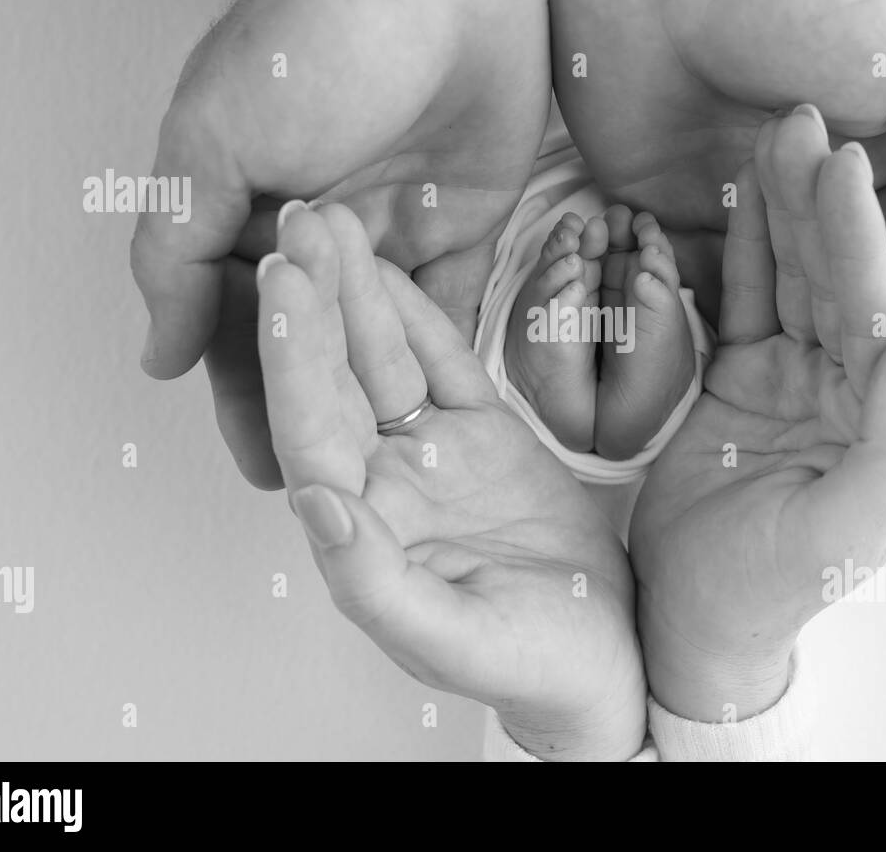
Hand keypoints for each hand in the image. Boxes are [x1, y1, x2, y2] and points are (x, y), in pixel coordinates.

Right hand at [132, 0, 550, 487]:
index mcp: (251, 216)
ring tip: (388, 470)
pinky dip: (447, 352)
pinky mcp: (468, 222)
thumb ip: (180, 249)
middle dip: (315, 414)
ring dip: (379, 398)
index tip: (258, 465)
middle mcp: (322, 233)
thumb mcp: (214, 142)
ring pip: (382, 337)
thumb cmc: (314, 37)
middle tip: (327, 489)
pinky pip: (453, 303)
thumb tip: (160, 353)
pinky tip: (446, 411)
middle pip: (316, 345)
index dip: (248, 396)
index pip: (243, 327)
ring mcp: (397, 230)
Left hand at [256, 203, 646, 760]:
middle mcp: (382, 483)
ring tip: (334, 222)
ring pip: (383, 361)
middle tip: (298, 221)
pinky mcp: (482, 434)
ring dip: (358, 292)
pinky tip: (391, 267)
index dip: (291, 357)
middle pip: (335, 380)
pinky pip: (443, 364)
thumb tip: (310, 503)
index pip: (308, 432)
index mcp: (360, 531)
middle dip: (314, 300)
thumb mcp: (453, 638)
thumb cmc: (530, 664)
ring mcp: (432, 454)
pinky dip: (419, 315)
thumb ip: (373, 580)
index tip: (279, 282)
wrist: (607, 652)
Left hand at [537, 0, 885, 390]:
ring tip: (835, 419)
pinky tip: (752, 388)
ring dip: (807, 350)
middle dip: (880, 342)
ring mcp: (743, 205)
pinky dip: (723, 330)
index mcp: (881, 143)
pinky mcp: (673, 216)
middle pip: (853, 280)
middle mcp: (814, 185)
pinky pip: (703, 287)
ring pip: (784, 294)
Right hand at [629, 108, 885, 721]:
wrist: (691, 615)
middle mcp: (849, 386)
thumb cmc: (770, 589)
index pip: (879, 314)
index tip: (849, 167)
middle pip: (838, 280)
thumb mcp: (838, 535)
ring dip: (787, 209)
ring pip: (793, 278)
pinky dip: (742, 247)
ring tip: (776, 133)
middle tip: (808, 120)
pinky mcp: (742, 372)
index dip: (864, 242)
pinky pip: (744, 299)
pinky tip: (741, 190)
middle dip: (825, 204)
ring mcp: (794, 374)